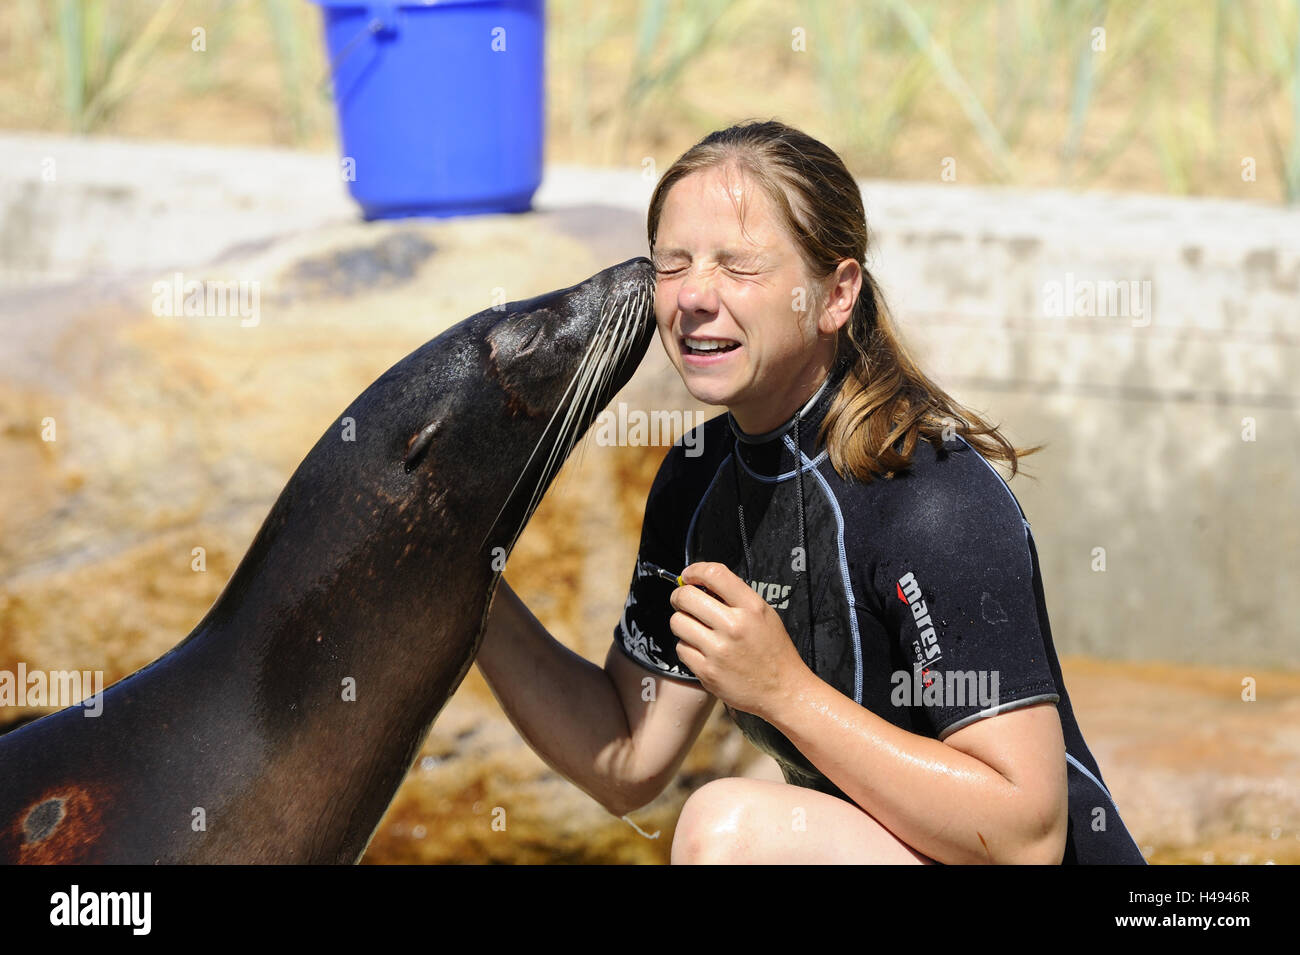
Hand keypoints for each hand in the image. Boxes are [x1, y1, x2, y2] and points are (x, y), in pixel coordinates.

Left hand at [668, 561, 810, 717]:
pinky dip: (687, 647)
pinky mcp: (707, 672)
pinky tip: (701, 650)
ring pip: (677, 622)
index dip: (695, 570)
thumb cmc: (774, 651)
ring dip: (682, 623)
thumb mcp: (764, 614)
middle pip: (686, 597)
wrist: (783, 691)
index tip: (689, 575)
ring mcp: (719, 650)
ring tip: (694, 628)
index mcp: (751, 607)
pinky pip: (681, 649)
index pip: (714, 574)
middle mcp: (734, 626)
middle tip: (682, 601)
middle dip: (679, 596)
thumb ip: (736, 597)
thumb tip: (701, 584)